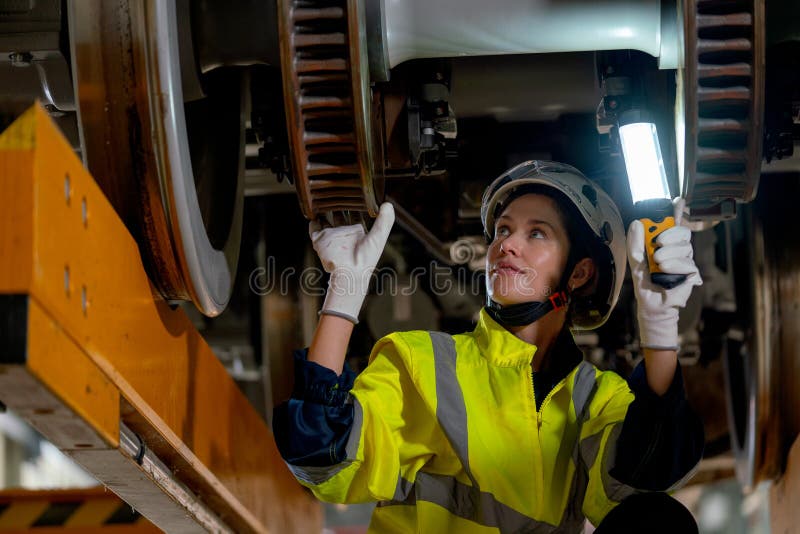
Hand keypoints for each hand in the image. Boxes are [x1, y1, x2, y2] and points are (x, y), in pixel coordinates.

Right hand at [309, 202, 394, 322]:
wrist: (349, 273)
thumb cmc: (366, 259)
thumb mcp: (379, 237)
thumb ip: (385, 221)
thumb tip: (388, 204)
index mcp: (358, 232)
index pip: (356, 214)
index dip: (355, 203)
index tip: (355, 191)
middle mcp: (344, 234)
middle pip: (340, 214)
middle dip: (338, 203)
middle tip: (338, 189)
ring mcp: (332, 237)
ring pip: (326, 219)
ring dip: (324, 208)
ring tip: (323, 196)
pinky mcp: (320, 240)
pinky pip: (314, 228)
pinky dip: (312, 220)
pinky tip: (312, 211)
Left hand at [627, 198, 701, 348]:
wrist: (651, 304)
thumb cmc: (645, 282)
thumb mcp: (635, 261)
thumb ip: (635, 243)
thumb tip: (636, 223)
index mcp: (665, 244)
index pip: (674, 223)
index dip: (677, 210)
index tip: (677, 200)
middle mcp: (678, 249)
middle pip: (682, 232)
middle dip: (670, 234)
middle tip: (657, 243)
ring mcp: (686, 260)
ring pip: (684, 247)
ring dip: (668, 254)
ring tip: (657, 263)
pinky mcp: (692, 273)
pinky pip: (687, 263)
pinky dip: (674, 266)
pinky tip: (665, 271)